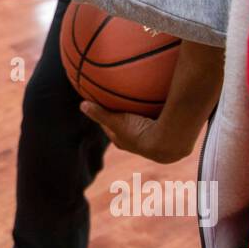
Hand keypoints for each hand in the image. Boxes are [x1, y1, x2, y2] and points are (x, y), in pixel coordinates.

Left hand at [79, 101, 196, 164]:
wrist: (166, 142)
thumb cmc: (138, 133)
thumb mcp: (116, 121)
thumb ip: (99, 113)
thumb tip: (82, 104)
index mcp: (122, 141)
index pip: (110, 129)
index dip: (106, 118)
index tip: (104, 106)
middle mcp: (136, 145)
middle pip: (127, 128)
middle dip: (125, 118)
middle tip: (123, 104)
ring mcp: (152, 142)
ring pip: (143, 127)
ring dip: (143, 117)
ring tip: (144, 102)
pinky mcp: (165, 138)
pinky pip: (158, 123)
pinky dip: (157, 114)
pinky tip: (161, 103)